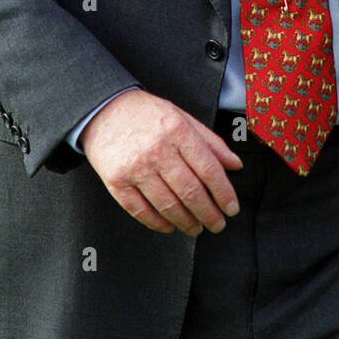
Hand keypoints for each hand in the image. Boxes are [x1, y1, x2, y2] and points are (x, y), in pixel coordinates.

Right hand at [80, 88, 242, 236]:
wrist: (104, 110)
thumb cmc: (147, 115)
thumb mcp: (182, 118)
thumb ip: (211, 142)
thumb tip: (235, 165)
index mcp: (177, 131)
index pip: (208, 169)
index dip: (224, 193)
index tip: (232, 207)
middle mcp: (157, 150)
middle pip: (190, 191)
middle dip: (209, 214)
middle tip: (218, 225)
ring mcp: (135, 168)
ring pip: (168, 205)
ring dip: (187, 222)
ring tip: (196, 228)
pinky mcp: (116, 182)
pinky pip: (141, 211)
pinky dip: (158, 223)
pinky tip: (170, 226)